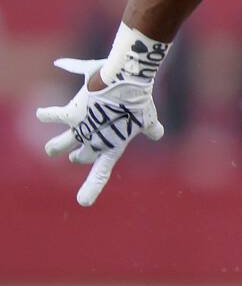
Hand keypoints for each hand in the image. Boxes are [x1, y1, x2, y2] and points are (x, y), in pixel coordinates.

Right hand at [36, 57, 163, 205]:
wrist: (124, 83)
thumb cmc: (138, 101)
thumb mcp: (148, 118)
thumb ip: (152, 129)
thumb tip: (158, 134)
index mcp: (112, 147)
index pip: (101, 173)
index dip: (92, 188)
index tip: (83, 202)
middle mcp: (94, 142)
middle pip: (81, 156)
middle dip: (77, 157)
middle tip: (73, 157)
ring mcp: (80, 129)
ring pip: (61, 144)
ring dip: (55, 147)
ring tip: (50, 150)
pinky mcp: (70, 113)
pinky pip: (53, 115)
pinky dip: (46, 114)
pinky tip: (40, 114)